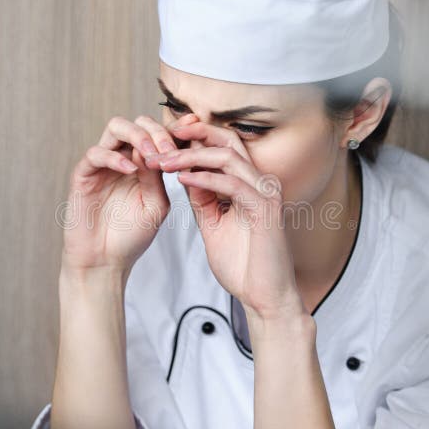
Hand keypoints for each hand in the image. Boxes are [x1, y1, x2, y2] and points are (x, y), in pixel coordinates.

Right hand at [60, 113, 199, 277]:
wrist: (106, 261)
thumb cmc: (132, 236)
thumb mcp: (156, 204)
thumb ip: (159, 176)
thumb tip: (161, 147)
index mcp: (143, 163)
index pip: (158, 134)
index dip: (176, 128)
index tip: (195, 125)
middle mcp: (122, 157)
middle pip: (138, 122)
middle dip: (158, 131)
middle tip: (170, 150)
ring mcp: (102, 164)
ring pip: (116, 127)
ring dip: (138, 136)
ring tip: (151, 156)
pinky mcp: (83, 174)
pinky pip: (96, 153)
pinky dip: (115, 157)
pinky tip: (131, 170)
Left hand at [146, 118, 306, 320]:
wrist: (263, 297)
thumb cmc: (242, 265)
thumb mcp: (212, 223)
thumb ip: (202, 198)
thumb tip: (184, 173)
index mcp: (250, 184)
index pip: (223, 146)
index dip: (195, 137)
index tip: (164, 140)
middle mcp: (260, 182)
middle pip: (229, 139)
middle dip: (195, 132)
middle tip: (163, 134)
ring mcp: (266, 193)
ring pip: (228, 156)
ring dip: (192, 156)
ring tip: (163, 161)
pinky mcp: (266, 209)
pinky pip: (232, 184)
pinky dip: (205, 178)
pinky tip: (181, 179)